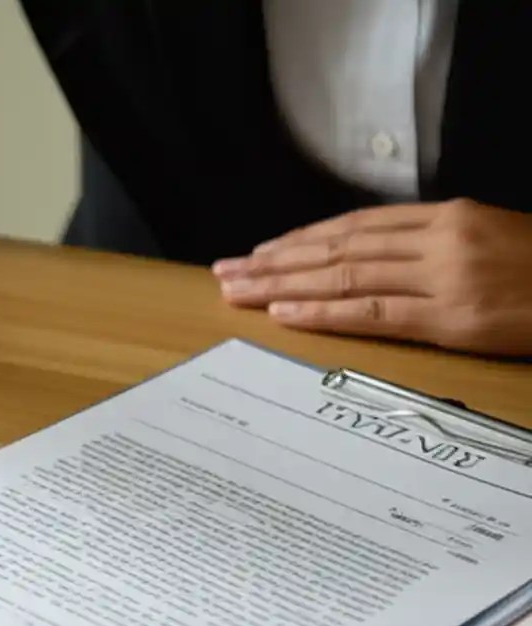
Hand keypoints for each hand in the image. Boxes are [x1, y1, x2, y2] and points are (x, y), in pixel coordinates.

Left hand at [213, 199, 531, 355]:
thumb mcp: (489, 238)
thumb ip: (429, 245)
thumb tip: (369, 259)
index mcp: (446, 216)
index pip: (354, 227)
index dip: (300, 240)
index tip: (259, 252)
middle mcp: (438, 241)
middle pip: (337, 249)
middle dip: (275, 262)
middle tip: (226, 273)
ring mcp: (444, 278)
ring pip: (345, 279)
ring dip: (284, 287)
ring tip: (239, 292)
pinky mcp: (453, 319)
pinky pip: (373, 314)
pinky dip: (323, 314)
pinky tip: (285, 313)